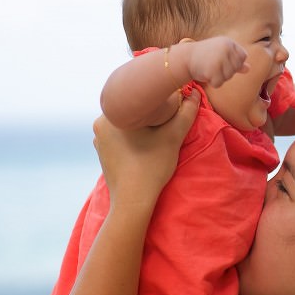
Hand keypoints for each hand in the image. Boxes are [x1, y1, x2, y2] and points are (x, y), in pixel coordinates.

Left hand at [93, 91, 199, 206]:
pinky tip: (145, 147)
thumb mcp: (173, 136)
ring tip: (158, 135)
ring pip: (128, 124)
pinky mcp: (103, 152)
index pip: (141, 98)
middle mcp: (100, 123)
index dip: (160, 101)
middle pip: (134, 111)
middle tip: (168, 122)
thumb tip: (195, 93)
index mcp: (112, 113)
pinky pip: (121, 137)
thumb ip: (186, 112)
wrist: (133, 201)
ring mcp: (99, 139)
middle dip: (151, 115)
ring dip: (143, 126)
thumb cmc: (151, 166)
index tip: (173, 109)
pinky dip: (134, 138)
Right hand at [188, 36, 249, 87]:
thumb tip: (249, 68)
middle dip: (226, 70)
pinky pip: (219, 83)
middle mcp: (226, 49)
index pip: (243, 56)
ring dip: (219, 77)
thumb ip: (235, 61)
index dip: (235, 62)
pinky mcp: (212, 70)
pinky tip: (206, 74)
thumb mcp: (221, 54)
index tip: (222, 60)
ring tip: (209, 68)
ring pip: (228, 76)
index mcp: (229, 42)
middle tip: (213, 64)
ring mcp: (219, 59)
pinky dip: (213, 82)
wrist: (185, 58)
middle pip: (236, 68)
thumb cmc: (204, 56)